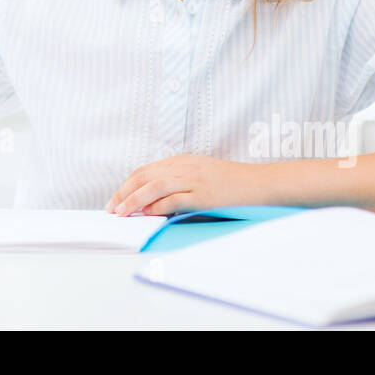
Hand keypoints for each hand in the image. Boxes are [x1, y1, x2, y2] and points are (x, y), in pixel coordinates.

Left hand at [104, 154, 265, 215]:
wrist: (262, 184)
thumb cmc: (233, 184)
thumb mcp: (202, 176)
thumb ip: (179, 184)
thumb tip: (152, 203)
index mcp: (183, 161)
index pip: (146, 170)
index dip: (127, 185)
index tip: (115, 200)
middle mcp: (185, 167)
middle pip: (145, 176)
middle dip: (124, 192)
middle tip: (112, 208)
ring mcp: (195, 179)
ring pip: (155, 185)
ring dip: (134, 199)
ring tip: (121, 212)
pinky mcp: (204, 194)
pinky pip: (175, 198)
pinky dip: (158, 205)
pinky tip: (147, 213)